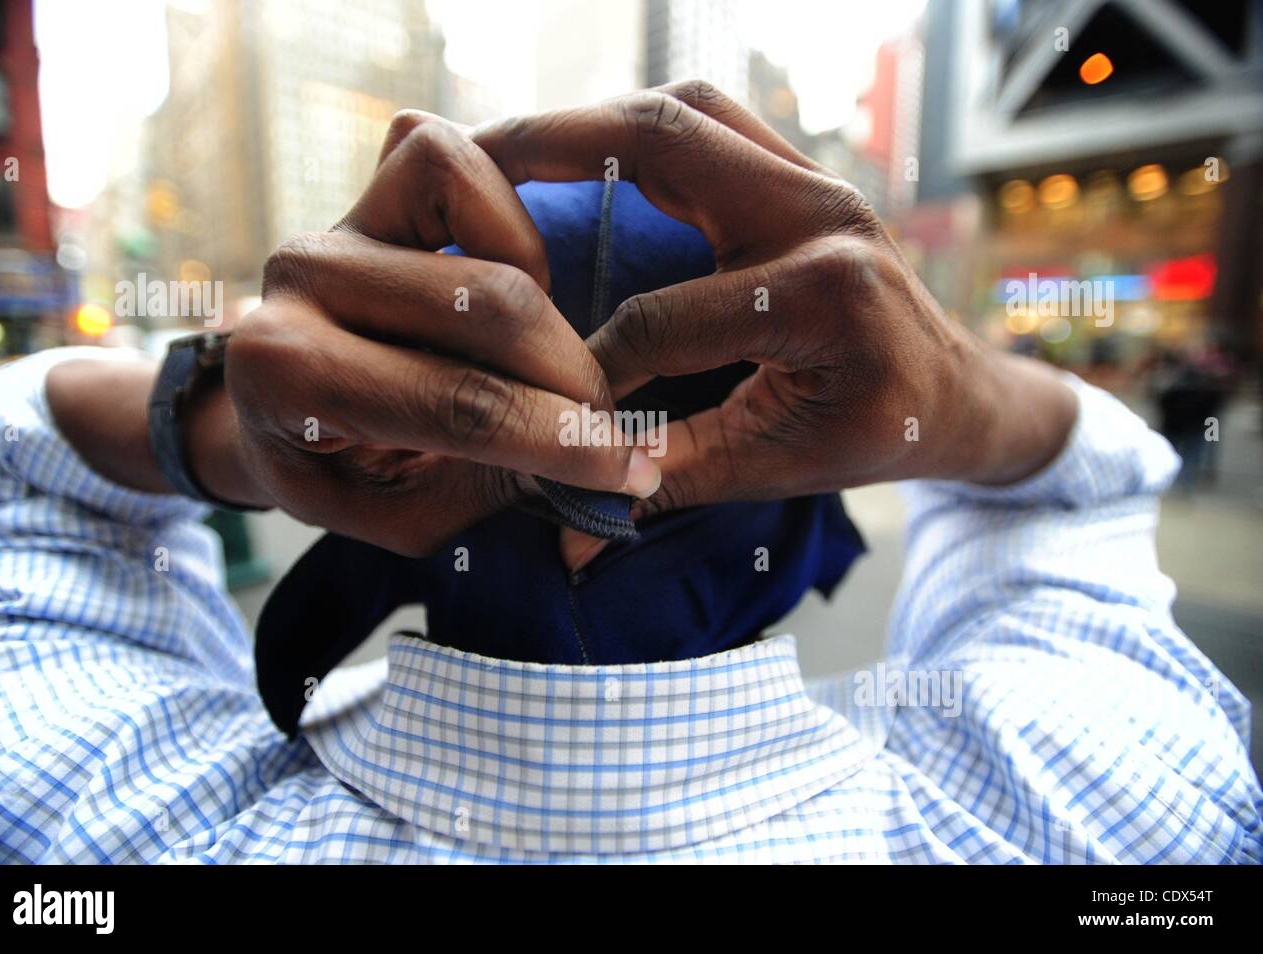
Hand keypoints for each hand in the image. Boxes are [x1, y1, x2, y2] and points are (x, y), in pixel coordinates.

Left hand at [52, 113, 661, 554]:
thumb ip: (493, 488)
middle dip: (573, 379)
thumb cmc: (341, 472)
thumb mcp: (404, 517)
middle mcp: (301, 276)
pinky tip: (516, 287)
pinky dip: (508, 221)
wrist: (274, 410)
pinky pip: (457, 159)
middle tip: (612, 429)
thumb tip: (614, 460)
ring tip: (545, 364)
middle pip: (490, 307)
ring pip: (483, 224)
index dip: (561, 441)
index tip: (632, 471)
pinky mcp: (368, 179)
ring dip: (542, 301)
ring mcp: (336, 215)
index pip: (458, 403)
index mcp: (287, 374)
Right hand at [475, 82, 1077, 522]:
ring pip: (685, 110)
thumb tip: (570, 534)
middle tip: (466, 160)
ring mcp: (817, 179)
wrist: (953, 393)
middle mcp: (822, 214)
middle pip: (665, 143)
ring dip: (591, 120)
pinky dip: (636, 129)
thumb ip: (670, 481)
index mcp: (823, 296)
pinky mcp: (803, 171)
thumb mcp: (775, 465)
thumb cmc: (875, 433)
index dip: (589, 361)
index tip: (534, 386)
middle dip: (550, 145)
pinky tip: (583, 156)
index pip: (663, 316)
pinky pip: (710, 121)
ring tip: (510, 147)